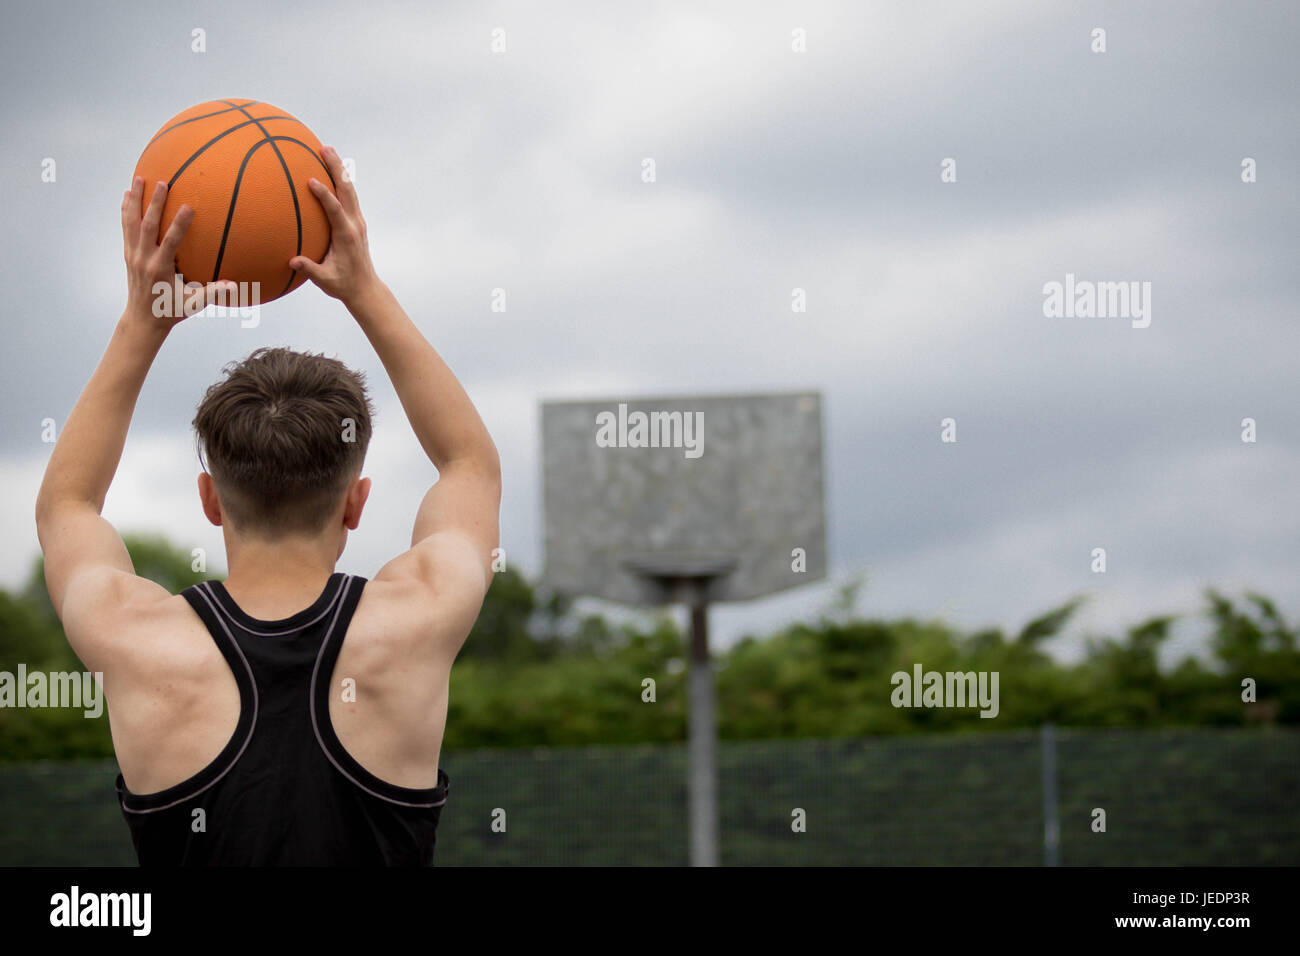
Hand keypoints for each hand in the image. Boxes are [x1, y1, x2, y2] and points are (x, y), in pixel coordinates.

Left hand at [122, 177, 233, 328]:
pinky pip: (125, 226)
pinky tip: (128, 193)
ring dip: (135, 199)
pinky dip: (126, 209)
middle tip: (163, 183)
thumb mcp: (193, 306)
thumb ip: (211, 294)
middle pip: (147, 226)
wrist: (142, 320)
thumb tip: (233, 285)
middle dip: (155, 203)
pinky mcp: (128, 253)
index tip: (188, 207)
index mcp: (159, 270)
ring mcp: (132, 255)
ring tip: (139, 178)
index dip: (179, 224)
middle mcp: (143, 259)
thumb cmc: (170, 312)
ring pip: (132, 222)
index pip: (170, 242)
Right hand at [289, 147, 380, 306]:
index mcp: (347, 236)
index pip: (335, 210)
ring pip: (349, 190)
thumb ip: (310, 269)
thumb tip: (292, 261)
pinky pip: (348, 196)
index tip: (311, 180)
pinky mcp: (356, 222)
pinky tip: (329, 170)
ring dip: (339, 169)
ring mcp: (357, 221)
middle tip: (324, 148)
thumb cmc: (344, 285)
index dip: (324, 194)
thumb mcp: (326, 281)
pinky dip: (340, 181)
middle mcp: (355, 224)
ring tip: (327, 150)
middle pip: (347, 190)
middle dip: (336, 168)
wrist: (365, 288)